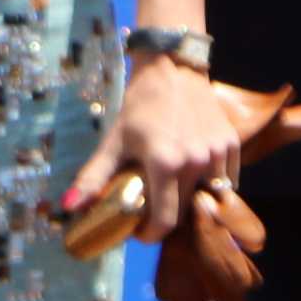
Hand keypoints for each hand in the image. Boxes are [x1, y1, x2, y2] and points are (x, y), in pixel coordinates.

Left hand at [66, 54, 239, 243]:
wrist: (172, 67)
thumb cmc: (139, 105)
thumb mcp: (114, 140)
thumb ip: (93, 177)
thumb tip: (68, 208)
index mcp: (165, 164)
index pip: (164, 221)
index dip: (150, 233)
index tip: (139, 230)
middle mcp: (195, 161)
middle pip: (184, 211)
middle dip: (166, 215)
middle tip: (151, 204)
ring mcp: (217, 153)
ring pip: (207, 197)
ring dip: (190, 199)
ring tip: (173, 187)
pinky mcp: (231, 144)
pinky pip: (225, 180)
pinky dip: (211, 184)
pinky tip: (193, 172)